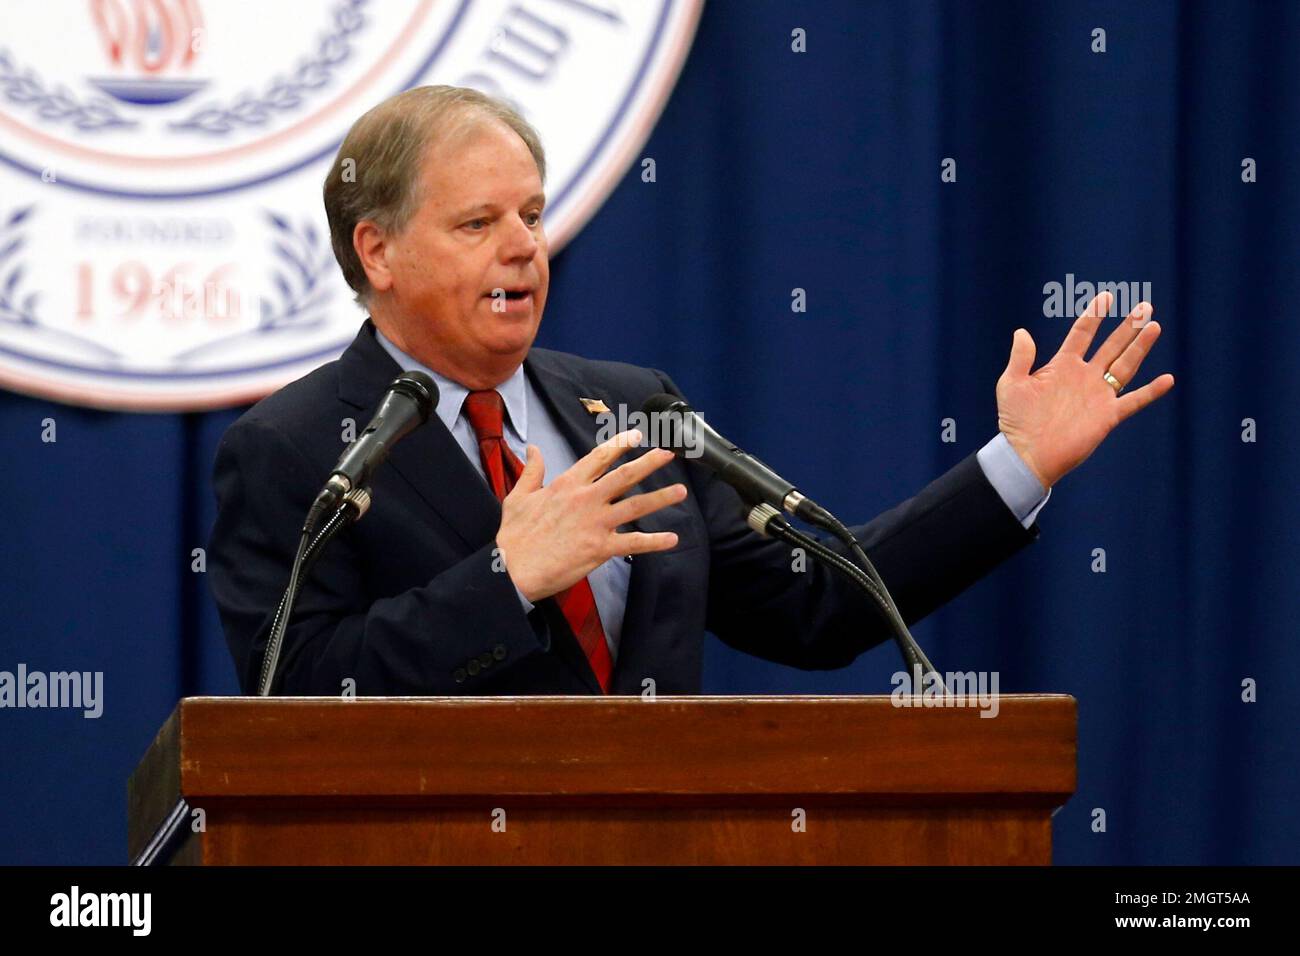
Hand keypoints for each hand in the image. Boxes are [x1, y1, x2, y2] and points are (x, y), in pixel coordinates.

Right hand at [495, 429, 686, 601]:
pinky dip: (654, 542)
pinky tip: (672, 539)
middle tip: (669, 453)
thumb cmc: (513, 535)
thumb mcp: (518, 496)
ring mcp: (595, 523)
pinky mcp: (599, 548)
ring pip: (635, 506)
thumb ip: (531, 470)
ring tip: (681, 491)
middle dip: (649, 463)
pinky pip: (633, 543)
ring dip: (660, 498)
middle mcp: (586, 499)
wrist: (511, 568)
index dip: (619, 444)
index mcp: (567, 484)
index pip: (599, 458)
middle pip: (624, 476)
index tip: (636, 435)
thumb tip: (533, 448)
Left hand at [997, 291, 1174, 488]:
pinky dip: (1151, 391)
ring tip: (1154, 326)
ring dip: (1140, 347)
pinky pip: (1134, 401)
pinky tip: (1168, 379)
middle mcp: (1084, 377)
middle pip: (1111, 346)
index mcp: (1062, 366)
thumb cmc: (1016, 421)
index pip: (1082, 333)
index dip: (1094, 315)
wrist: (1027, 454)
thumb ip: (1020, 358)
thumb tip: (1022, 332)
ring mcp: (1098, 395)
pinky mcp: (1107, 416)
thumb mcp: (1012, 385)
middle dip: (1128, 327)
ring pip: (1125, 366)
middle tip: (1144, 306)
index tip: (1106, 296)